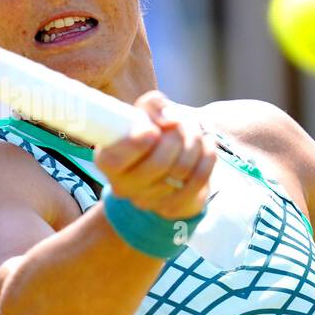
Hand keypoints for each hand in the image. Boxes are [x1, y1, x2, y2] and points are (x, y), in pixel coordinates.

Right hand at [95, 90, 217, 219]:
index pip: (115, 161)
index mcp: (106, 160)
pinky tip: (205, 146)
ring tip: (193, 132)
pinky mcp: (173, 208)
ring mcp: (147, 201)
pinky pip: (199, 180)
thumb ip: (154, 105)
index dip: (136, 145)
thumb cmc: (155, 129)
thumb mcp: (148, 110)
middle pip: (157, 165)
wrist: (174, 155)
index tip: (152, 130)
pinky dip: (207, 157)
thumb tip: (169, 120)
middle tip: (181, 123)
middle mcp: (123, 186)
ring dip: (195, 143)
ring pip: (181, 170)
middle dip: (177, 137)